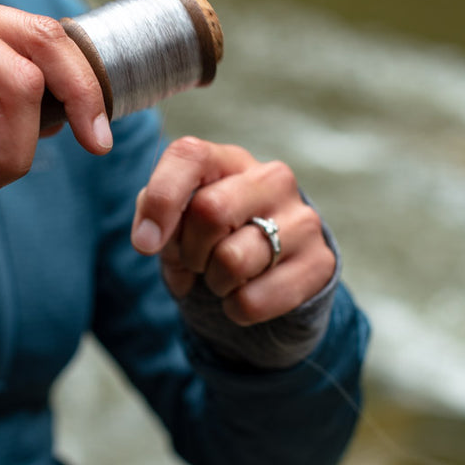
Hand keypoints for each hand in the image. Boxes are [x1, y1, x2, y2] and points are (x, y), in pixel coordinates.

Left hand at [130, 137, 334, 324]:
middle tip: (196, 262)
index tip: (145, 244)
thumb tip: (149, 238)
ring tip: (222, 278)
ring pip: (232, 260)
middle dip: (189, 251)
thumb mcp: (176, 223)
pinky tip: (243, 296)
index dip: (162, 200)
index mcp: (228, 161)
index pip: (189, 155)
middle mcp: (272, 179)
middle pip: (210, 211)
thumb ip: (156, 214)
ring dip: (213, 283)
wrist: (266, 282)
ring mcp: (302, 219)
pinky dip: (234, 309)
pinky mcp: (319, 262)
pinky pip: (253, 300)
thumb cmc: (209, 243)